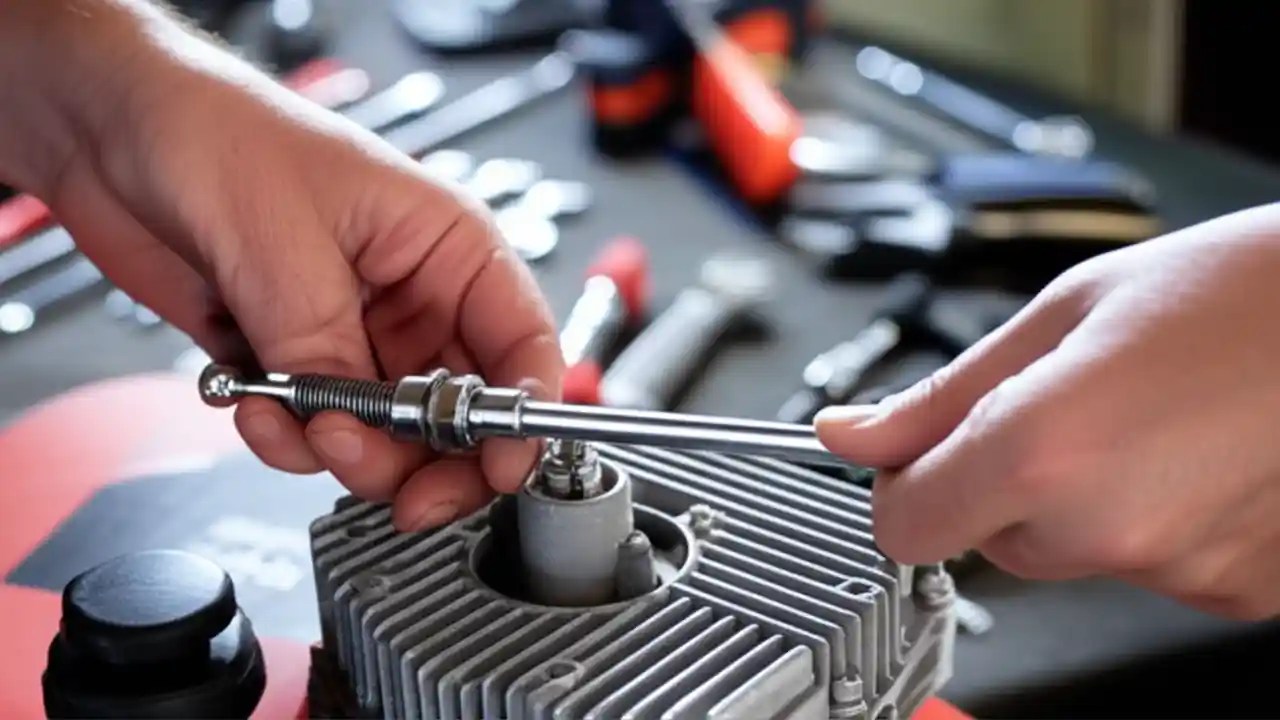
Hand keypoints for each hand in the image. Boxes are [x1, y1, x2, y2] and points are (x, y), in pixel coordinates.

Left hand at [2, 1, 562, 530]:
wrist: (111, 133)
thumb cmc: (217, 134)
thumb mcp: (286, 244)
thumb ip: (329, 349)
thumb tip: (358, 426)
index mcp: (447, 247)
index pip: (523, 344)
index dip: (522, 417)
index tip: (499, 467)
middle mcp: (414, 298)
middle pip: (462, 413)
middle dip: (427, 460)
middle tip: (398, 491)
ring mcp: (357, 334)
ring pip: (389, 436)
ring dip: (343, 450)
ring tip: (292, 421)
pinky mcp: (301, 360)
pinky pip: (319, 432)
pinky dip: (287, 438)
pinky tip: (254, 404)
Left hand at [816, 203, 1279, 620]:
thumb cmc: (1242, 292)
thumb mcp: (1065, 312)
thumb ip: (941, 394)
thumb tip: (850, 434)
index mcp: (1042, 450)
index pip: (902, 528)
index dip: (903, 485)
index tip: (924, 452)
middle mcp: (1103, 528)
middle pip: (985, 538)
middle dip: (1002, 479)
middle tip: (1072, 403)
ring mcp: (1175, 571)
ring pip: (1068, 552)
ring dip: (1082, 498)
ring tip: (1151, 419)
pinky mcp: (1234, 594)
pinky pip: (1149, 565)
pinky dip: (1155, 519)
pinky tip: (1199, 456)